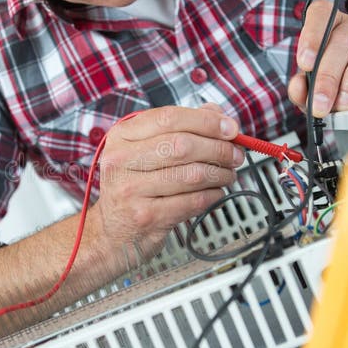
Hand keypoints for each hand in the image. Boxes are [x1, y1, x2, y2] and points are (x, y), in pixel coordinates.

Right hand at [90, 104, 243, 250]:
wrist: (112, 233)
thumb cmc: (133, 187)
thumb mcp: (144, 151)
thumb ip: (178, 127)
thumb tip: (215, 114)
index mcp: (122, 137)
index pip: (169, 118)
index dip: (207, 121)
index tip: (230, 128)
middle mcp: (121, 161)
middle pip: (183, 145)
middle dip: (219, 149)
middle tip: (235, 155)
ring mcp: (132, 190)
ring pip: (193, 174)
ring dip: (220, 174)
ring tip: (227, 175)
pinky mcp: (147, 216)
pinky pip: (193, 201)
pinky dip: (213, 196)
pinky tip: (215, 193)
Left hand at [288, 0, 347, 115]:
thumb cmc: (335, 91)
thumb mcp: (312, 93)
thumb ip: (301, 89)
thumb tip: (297, 86)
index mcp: (329, 27)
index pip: (321, 14)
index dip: (311, 35)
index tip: (305, 63)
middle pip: (342, 39)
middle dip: (328, 75)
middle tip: (320, 103)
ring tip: (344, 104)